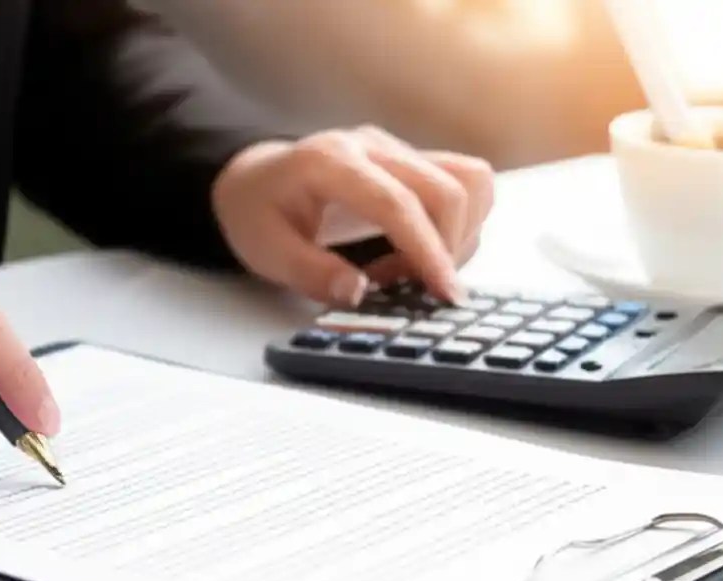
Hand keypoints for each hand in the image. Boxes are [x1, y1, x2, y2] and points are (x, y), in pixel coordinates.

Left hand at [211, 125, 494, 305]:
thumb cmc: (258, 214)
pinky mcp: (413, 159)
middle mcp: (372, 146)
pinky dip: (459, 223)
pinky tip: (419, 249)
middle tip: (416, 290)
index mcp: (330, 162)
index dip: (427, 250)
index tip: (444, 292)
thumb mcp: (266, 251)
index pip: (397, 203)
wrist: (254, 178)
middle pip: (446, 188)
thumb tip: (356, 293)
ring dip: (459, 234)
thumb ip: (311, 273)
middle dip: (448, 248)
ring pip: (468, 181)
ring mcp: (397, 148)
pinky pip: (465, 184)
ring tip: (410, 269)